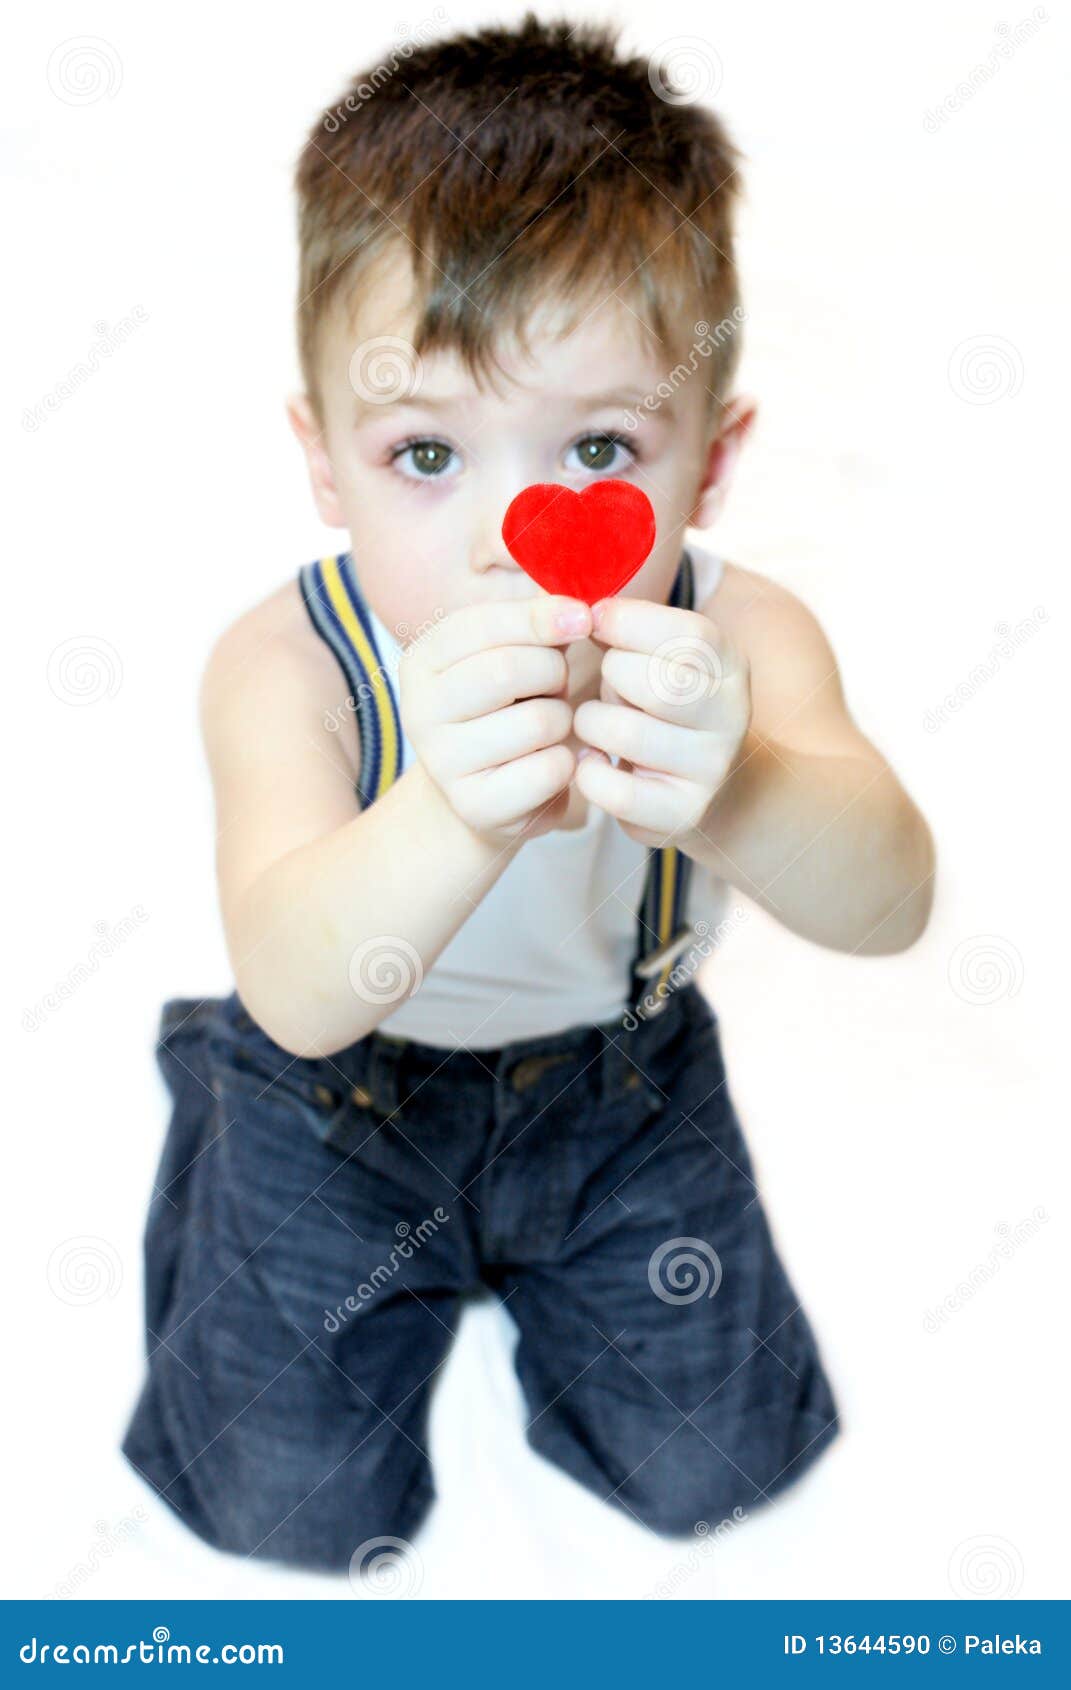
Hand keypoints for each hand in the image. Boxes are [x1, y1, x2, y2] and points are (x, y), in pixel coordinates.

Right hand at [398, 595, 592, 847]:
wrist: (485, 796)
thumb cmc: (506, 711)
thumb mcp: (510, 656)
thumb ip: (534, 625)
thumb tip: (579, 610)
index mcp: (421, 661)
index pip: (483, 624)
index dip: (541, 617)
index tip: (582, 619)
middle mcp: (419, 711)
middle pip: (509, 670)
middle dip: (554, 673)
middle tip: (556, 687)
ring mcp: (443, 763)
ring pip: (538, 722)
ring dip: (563, 720)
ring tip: (548, 727)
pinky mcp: (476, 806)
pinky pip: (550, 769)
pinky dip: (568, 763)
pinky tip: (552, 763)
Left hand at [572, 596, 750, 847]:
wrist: (709, 789)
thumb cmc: (664, 710)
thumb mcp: (661, 661)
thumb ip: (629, 632)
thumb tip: (579, 611)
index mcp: (731, 667)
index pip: (691, 634)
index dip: (631, 621)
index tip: (596, 620)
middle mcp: (732, 717)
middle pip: (659, 683)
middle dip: (613, 676)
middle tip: (608, 687)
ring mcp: (710, 769)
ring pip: (626, 732)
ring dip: (591, 723)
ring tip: (596, 726)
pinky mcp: (682, 814)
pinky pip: (614, 789)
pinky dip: (589, 772)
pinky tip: (595, 763)